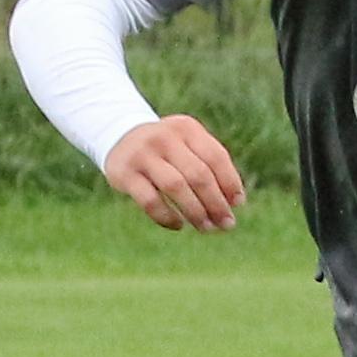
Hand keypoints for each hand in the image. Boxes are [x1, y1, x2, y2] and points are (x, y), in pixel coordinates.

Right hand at [103, 115, 243, 231]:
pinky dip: (167, 216)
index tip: (238, 204)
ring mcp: (142, 154)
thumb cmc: (168, 149)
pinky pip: (150, 200)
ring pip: (176, 187)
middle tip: (226, 224)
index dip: (230, 183)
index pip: (216, 157)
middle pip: (198, 175)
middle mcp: (164, 138)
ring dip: (195, 212)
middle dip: (216, 203)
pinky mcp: (123, 173)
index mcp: (187, 128)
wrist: (119, 137)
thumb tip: (235, 202)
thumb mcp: (189, 145)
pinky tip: (178, 225)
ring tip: (207, 228)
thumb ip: (211, 166)